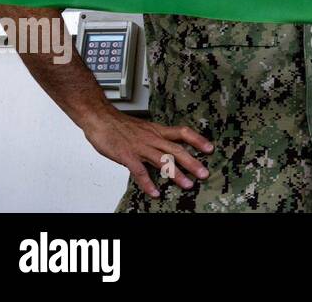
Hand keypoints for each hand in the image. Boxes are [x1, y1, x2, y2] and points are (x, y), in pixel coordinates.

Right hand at [82, 110, 212, 197]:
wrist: (100, 119)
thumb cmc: (120, 125)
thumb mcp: (144, 129)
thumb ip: (156, 139)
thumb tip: (166, 149)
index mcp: (157, 131)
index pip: (183, 132)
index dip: (197, 140)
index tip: (210, 148)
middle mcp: (152, 138)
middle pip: (177, 149)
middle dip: (192, 162)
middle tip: (204, 174)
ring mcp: (140, 147)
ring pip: (163, 160)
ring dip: (176, 174)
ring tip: (188, 185)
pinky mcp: (127, 156)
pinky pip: (140, 172)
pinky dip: (148, 184)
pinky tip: (155, 193)